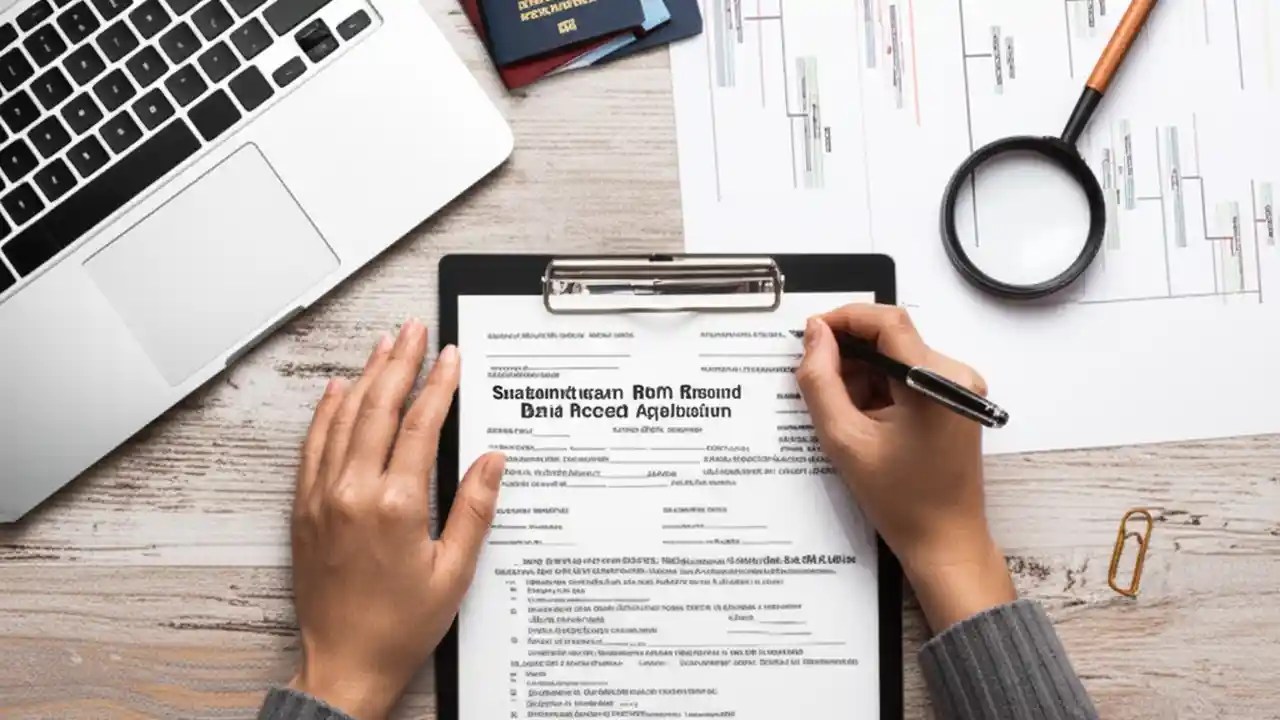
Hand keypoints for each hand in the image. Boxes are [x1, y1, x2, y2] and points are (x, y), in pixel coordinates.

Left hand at [288, 319, 504, 718]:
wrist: (343, 663)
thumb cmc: (399, 626)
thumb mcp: (453, 573)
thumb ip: (474, 510)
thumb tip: (491, 461)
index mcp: (396, 506)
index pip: (421, 425)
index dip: (438, 384)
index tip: (450, 357)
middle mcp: (353, 492)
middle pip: (379, 407)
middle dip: (400, 362)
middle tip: (415, 330)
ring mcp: (322, 497)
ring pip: (343, 417)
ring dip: (365, 376)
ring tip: (384, 345)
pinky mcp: (303, 508)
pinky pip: (313, 444)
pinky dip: (325, 411)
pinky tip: (336, 389)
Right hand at [796, 305, 1013, 631]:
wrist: (944, 541)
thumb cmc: (902, 500)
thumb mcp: (845, 439)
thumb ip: (821, 381)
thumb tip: (814, 335)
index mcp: (936, 382)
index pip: (887, 321)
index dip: (844, 318)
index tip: (810, 332)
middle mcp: (956, 376)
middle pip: (890, 338)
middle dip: (848, 355)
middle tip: (816, 384)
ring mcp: (958, 388)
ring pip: (895, 357)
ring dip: (861, 375)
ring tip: (843, 417)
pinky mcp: (952, 400)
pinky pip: (906, 376)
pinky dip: (878, 389)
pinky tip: (863, 422)